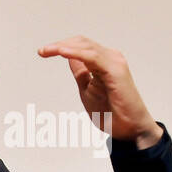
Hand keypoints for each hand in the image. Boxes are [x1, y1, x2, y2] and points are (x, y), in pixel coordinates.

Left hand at [37, 35, 162, 147]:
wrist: (129, 128)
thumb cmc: (111, 112)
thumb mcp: (87, 88)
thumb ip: (80, 72)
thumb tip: (69, 58)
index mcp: (104, 62)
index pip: (81, 46)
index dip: (61, 46)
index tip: (43, 52)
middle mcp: (110, 58)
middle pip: (82, 43)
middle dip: (60, 44)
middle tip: (42, 51)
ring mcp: (114, 62)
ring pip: (86, 47)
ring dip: (64, 47)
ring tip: (47, 50)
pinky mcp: (115, 70)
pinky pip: (93, 57)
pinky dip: (76, 53)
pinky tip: (62, 53)